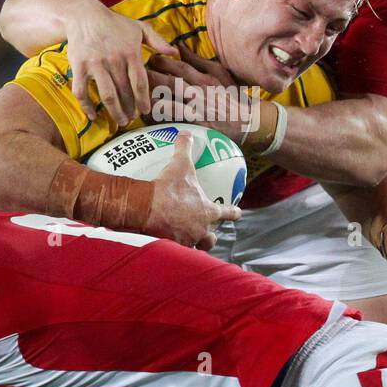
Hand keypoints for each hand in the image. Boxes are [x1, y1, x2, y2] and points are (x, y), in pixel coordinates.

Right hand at [66, 0, 176, 125]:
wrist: (84, 15)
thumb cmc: (115, 23)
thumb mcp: (139, 28)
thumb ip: (158, 41)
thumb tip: (174, 52)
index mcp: (130, 52)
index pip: (140, 82)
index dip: (143, 100)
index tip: (145, 111)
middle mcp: (114, 60)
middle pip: (125, 92)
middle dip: (130, 109)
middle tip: (132, 119)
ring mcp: (95, 64)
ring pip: (107, 96)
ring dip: (114, 112)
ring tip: (120, 121)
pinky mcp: (79, 67)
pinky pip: (82, 92)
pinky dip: (87, 107)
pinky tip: (93, 116)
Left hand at [145, 50, 256, 143]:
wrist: (246, 121)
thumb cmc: (231, 95)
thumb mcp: (218, 73)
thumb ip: (197, 60)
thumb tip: (179, 46)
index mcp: (204, 78)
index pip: (179, 67)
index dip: (161, 62)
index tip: (150, 59)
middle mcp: (198, 93)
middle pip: (169, 83)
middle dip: (151, 78)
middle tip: (137, 75)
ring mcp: (195, 111)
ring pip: (167, 102)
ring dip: (150, 98)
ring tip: (137, 95)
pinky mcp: (193, 126)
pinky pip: (172, 122)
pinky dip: (158, 118)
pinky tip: (146, 115)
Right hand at [146, 133, 241, 249]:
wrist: (147, 208)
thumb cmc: (168, 189)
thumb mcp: (179, 165)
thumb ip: (184, 149)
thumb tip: (185, 134)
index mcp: (207, 211)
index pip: (227, 212)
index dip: (233, 212)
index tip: (238, 213)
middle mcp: (200, 229)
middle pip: (211, 239)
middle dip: (210, 238)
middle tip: (207, 236)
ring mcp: (186, 241)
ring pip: (195, 249)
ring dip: (194, 247)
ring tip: (188, 246)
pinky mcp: (170, 248)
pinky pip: (175, 253)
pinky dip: (173, 251)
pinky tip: (167, 248)